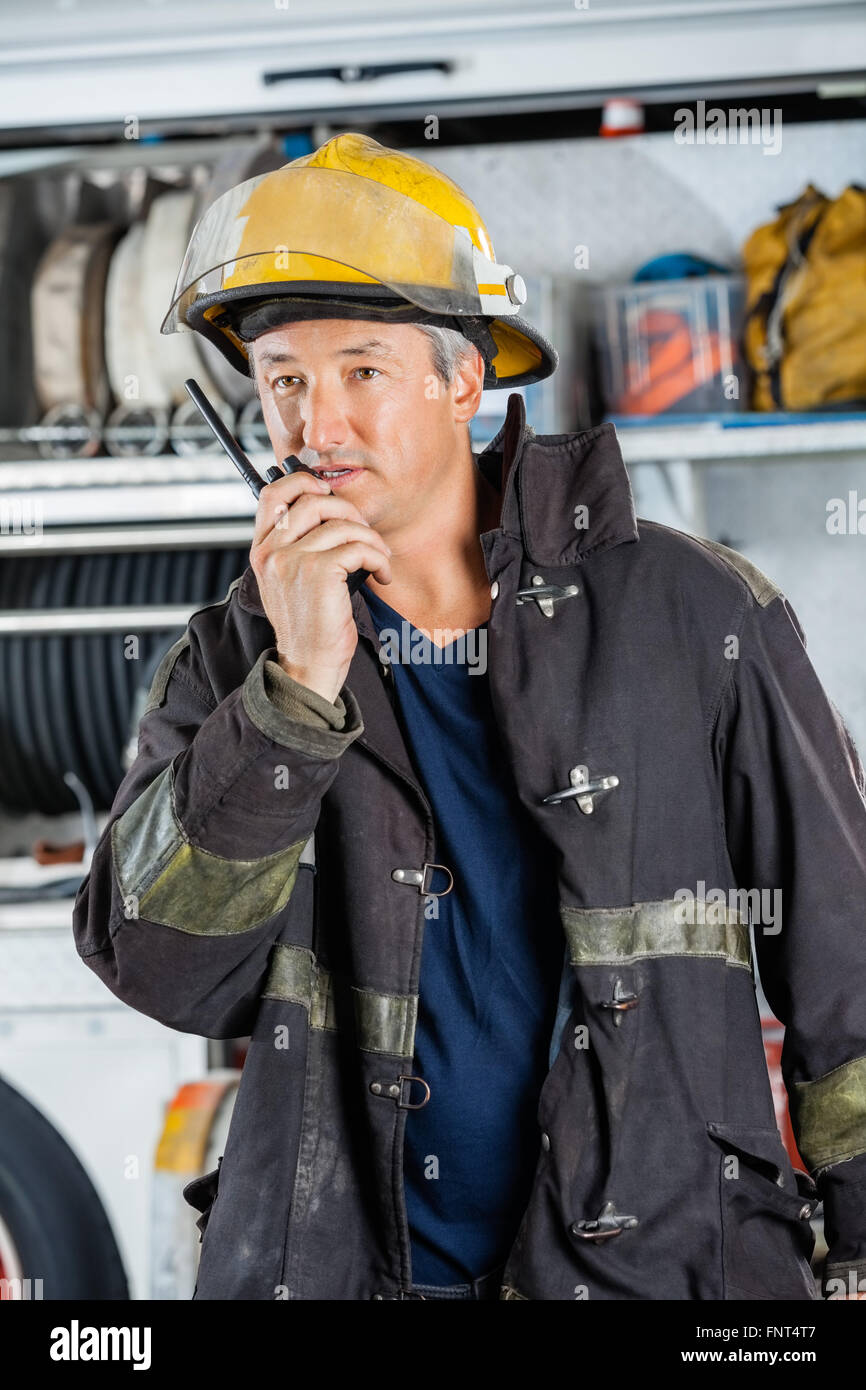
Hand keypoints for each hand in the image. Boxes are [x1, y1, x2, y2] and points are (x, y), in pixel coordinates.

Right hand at [250, 469, 391, 704]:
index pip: (272, 495)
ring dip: (371, 540)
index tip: (328, 496)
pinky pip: (358, 547)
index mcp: (261, 551)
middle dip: (350, 513)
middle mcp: (271, 552)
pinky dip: (378, 557)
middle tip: (365, 535)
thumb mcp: (289, 583)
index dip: (302, 483)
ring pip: (342, 525)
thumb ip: (296, 548)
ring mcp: (292, 561)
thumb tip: (329, 513)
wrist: (307, 666)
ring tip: (379, 559)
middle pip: (313, 501)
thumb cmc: (307, 627)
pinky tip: (381, 574)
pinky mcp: (318, 573)